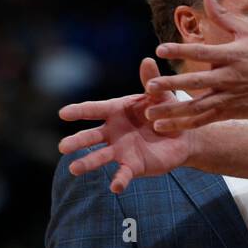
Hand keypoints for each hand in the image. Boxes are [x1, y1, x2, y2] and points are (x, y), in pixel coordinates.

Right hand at [58, 57, 194, 193]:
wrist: (184, 136)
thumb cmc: (166, 111)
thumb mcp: (161, 95)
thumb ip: (152, 81)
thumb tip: (148, 59)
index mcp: (116, 112)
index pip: (94, 110)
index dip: (79, 111)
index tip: (63, 113)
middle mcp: (113, 132)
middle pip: (91, 136)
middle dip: (77, 141)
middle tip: (63, 147)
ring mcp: (121, 150)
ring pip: (100, 157)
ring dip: (87, 163)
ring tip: (73, 168)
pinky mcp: (133, 165)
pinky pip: (123, 174)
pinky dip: (119, 181)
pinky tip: (115, 188)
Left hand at [143, 0, 247, 131]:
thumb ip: (223, 15)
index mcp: (232, 55)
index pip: (202, 53)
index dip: (180, 51)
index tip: (160, 50)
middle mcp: (229, 77)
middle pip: (197, 82)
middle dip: (172, 84)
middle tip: (150, 86)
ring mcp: (230, 97)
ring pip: (197, 106)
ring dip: (173, 110)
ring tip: (150, 113)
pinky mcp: (231, 111)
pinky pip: (205, 119)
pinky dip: (185, 124)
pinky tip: (166, 125)